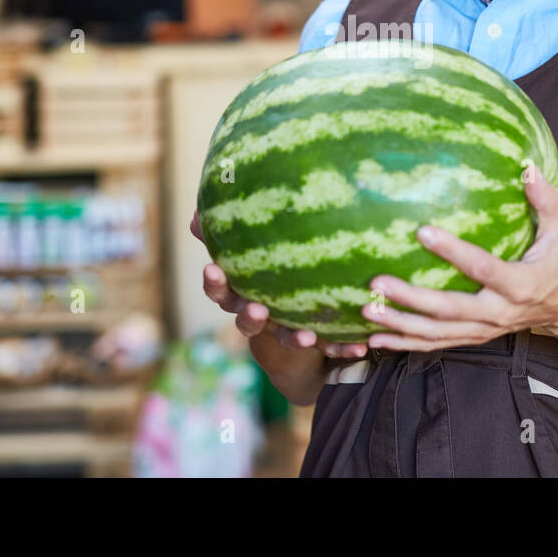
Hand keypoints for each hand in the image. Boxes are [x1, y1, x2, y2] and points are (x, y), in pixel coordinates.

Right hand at [192, 210, 368, 359]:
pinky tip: (357, 346)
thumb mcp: (253, 246)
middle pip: (245, 320)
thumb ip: (234, 229)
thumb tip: (200, 208)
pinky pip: (326, 347)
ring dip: (293, 338)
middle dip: (249, 315)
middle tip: (257, 309)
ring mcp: (285, 330)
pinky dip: (339, 347)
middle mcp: (259, 314)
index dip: (213, 281)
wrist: (297, 316)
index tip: (212, 268)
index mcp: (240, 291)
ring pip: (284, 337)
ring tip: (306, 336)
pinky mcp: (313, 341)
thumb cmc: (270, 265)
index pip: (219, 288)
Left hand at [361, 168, 557, 350]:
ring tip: (367, 312)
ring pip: (437, 333)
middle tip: (378, 283)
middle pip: (449, 309)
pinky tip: (375, 338)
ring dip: (400, 325)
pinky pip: (436, 344)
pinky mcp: (473, 338)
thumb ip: (545, 200)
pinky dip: (405, 343)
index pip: (481, 267)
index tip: (422, 232)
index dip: (452, 251)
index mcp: (519, 284)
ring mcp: (483, 329)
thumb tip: (528, 167)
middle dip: (411, 299)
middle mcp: (498, 312)